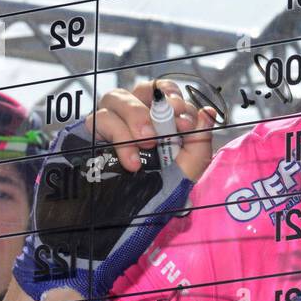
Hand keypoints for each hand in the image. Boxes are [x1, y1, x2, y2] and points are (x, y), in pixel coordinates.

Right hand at [84, 80, 216, 181]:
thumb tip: (208, 113)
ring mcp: (112, 119)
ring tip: (148, 143)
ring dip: (136, 118)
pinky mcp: (92, 130)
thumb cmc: (160, 186)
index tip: (185, 123)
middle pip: (143, 87)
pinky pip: (101, 120)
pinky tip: (133, 161)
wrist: (126, 212)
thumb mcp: (187, 168)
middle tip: (170, 124)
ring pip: (116, 97)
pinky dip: (119, 138)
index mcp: (160, 116)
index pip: (168, 93)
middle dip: (158, 102)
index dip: (177, 100)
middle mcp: (136, 112)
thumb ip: (200, 140)